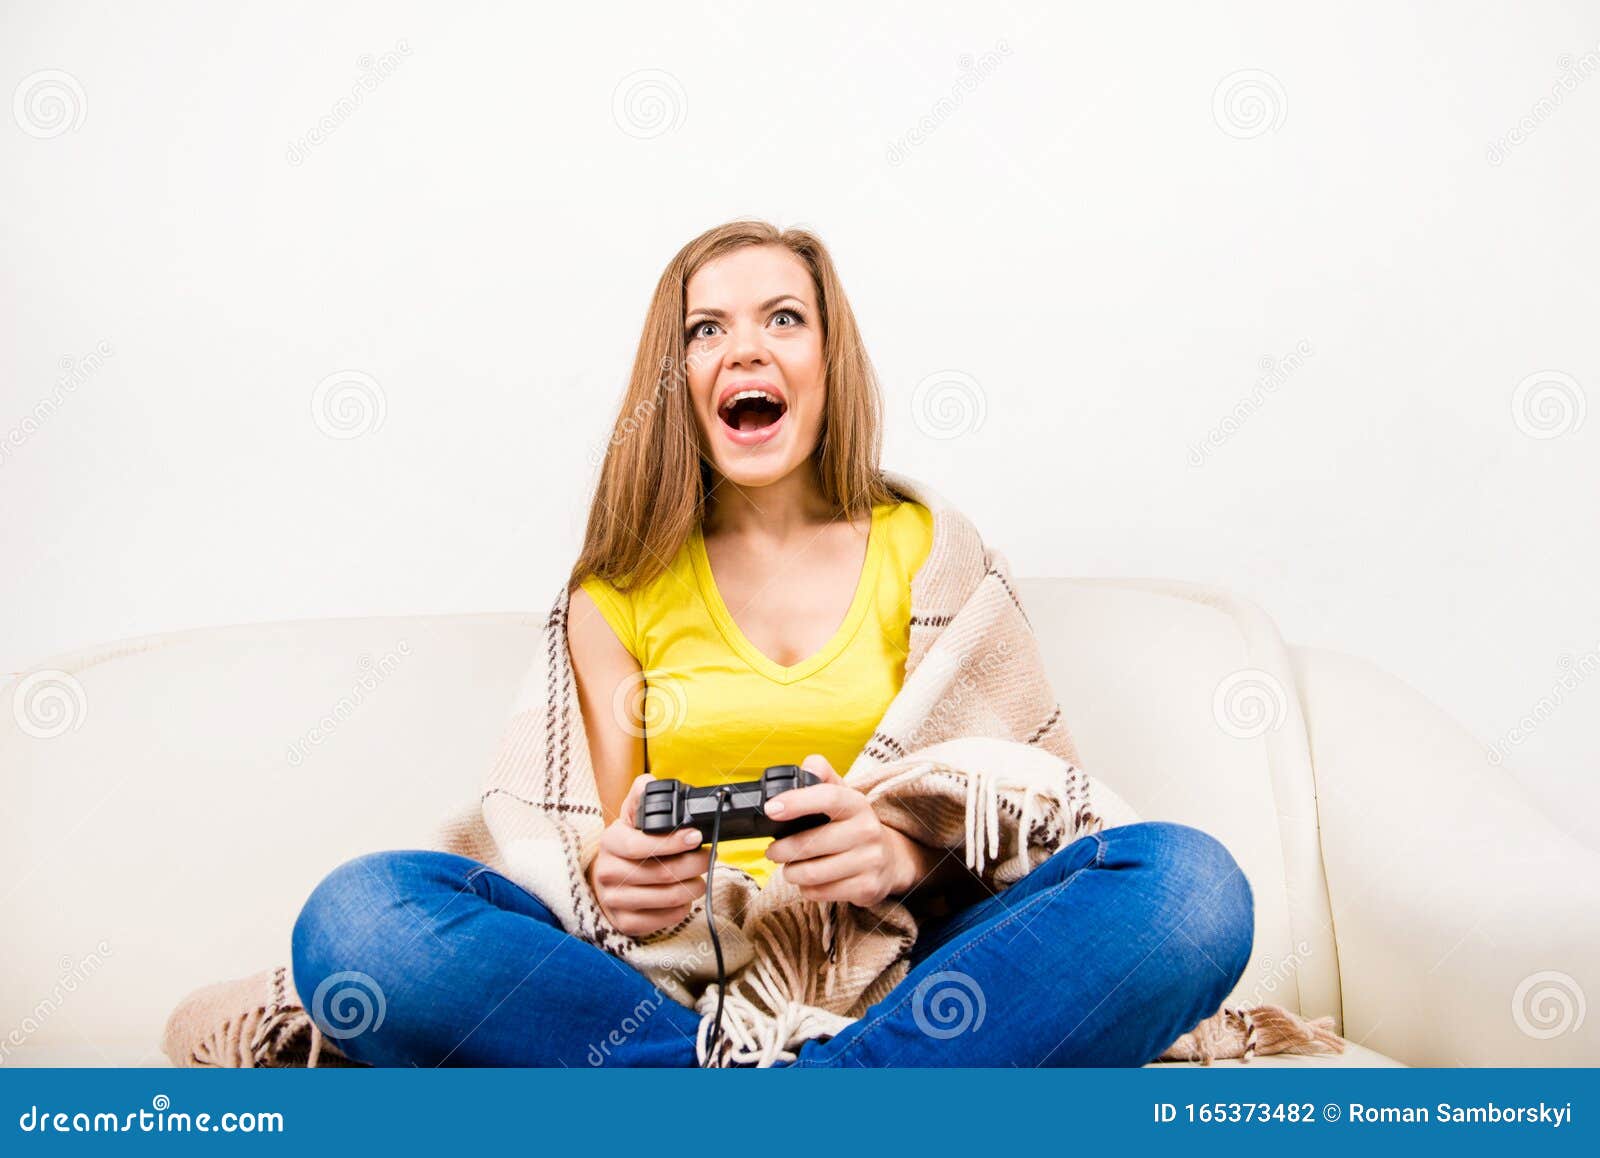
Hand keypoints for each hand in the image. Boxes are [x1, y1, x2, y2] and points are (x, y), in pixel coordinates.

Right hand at [587, 774, 711, 936]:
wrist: (606, 880)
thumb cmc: (627, 847)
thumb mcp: (630, 819)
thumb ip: (642, 797)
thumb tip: (649, 781)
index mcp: (611, 842)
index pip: (642, 845)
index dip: (674, 842)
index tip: (697, 836)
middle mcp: (608, 873)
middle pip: (662, 874)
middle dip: (694, 864)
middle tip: (708, 857)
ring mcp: (614, 901)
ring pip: (668, 898)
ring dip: (693, 887)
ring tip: (698, 877)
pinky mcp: (624, 923)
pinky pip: (665, 919)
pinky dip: (682, 908)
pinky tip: (683, 897)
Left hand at [761, 755, 930, 907]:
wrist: (890, 859)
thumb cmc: (854, 825)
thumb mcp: (842, 796)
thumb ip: (822, 776)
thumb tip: (807, 765)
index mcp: (857, 804)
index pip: (827, 798)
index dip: (796, 802)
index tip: (771, 809)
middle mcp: (867, 831)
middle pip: (811, 843)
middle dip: (781, 850)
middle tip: (773, 851)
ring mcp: (870, 861)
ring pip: (812, 873)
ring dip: (791, 872)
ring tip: (790, 867)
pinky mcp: (867, 888)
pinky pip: (821, 892)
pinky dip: (806, 889)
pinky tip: (809, 881)